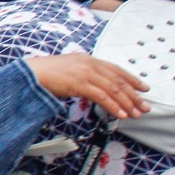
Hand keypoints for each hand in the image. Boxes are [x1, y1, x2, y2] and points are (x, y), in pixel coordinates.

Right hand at [24, 53, 149, 118]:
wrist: (30, 74)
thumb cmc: (46, 74)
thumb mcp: (69, 70)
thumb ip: (83, 74)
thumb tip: (94, 86)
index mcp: (89, 59)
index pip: (116, 69)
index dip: (132, 79)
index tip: (144, 88)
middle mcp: (90, 64)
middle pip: (118, 81)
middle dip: (133, 95)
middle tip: (144, 107)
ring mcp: (85, 73)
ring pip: (113, 89)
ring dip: (127, 103)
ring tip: (135, 114)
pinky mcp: (80, 83)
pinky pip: (102, 96)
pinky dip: (113, 106)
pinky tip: (120, 114)